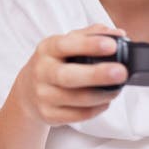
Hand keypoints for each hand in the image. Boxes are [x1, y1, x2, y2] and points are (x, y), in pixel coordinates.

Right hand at [12, 23, 127, 125]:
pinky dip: (96, 109)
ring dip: (102, 95)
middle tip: (121, 72)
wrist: (27, 91)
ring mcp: (43, 95)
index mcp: (47, 49)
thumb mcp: (65, 44)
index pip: (66, 45)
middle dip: (97, 75)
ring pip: (77, 99)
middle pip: (68, 76)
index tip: (112, 45)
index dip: (89, 45)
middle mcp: (42, 71)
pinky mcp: (49, 114)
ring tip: (118, 89)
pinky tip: (105, 102)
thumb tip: (118, 33)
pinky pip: (78, 115)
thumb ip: (90, 35)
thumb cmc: (54, 63)